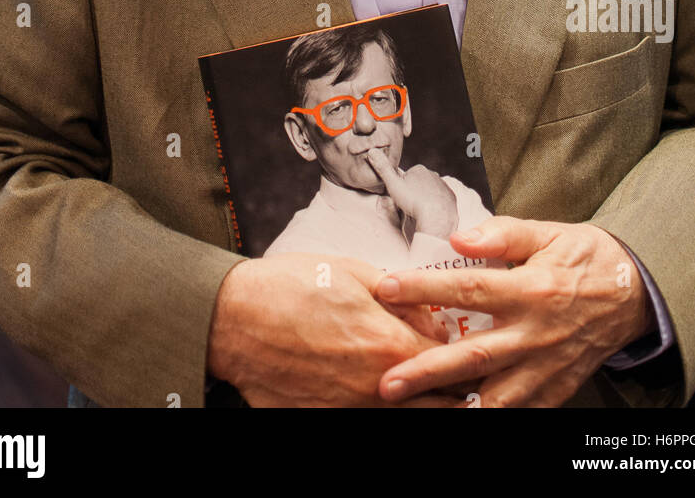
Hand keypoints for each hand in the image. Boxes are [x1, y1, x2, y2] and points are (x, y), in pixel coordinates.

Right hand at [206, 253, 459, 407]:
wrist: (233, 319)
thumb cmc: (289, 288)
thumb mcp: (354, 273)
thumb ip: (403, 298)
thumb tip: (431, 316)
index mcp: (388, 346)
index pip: (450, 361)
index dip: (459, 350)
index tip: (461, 344)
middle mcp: (376, 389)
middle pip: (439, 402)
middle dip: (451, 385)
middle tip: (454, 372)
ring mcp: (351, 412)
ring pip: (408, 417)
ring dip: (421, 402)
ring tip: (425, 388)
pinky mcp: (326, 421)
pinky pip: (370, 421)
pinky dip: (382, 409)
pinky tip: (381, 396)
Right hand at [366, 148, 457, 238]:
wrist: (436, 217)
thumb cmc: (413, 201)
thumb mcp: (393, 184)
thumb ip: (383, 168)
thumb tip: (372, 150)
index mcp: (419, 169)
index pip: (407, 176)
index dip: (402, 187)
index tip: (401, 196)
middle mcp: (433, 174)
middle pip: (419, 182)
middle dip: (414, 191)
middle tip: (410, 204)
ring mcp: (443, 186)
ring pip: (430, 190)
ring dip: (425, 197)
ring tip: (420, 209)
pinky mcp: (451, 197)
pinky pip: (441, 198)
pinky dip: (436, 203)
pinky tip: (431, 211)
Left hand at [372, 217, 654, 407]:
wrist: (634, 292)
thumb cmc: (585, 259)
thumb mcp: (547, 233)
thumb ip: (501, 235)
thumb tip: (459, 237)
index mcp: (531, 290)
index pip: (468, 290)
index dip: (424, 289)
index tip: (387, 288)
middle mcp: (536, 334)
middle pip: (473, 358)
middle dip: (427, 373)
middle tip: (389, 383)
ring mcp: (546, 367)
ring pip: (495, 398)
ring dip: (454, 406)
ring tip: (418, 412)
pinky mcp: (555, 389)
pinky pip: (519, 411)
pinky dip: (489, 416)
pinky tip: (460, 415)